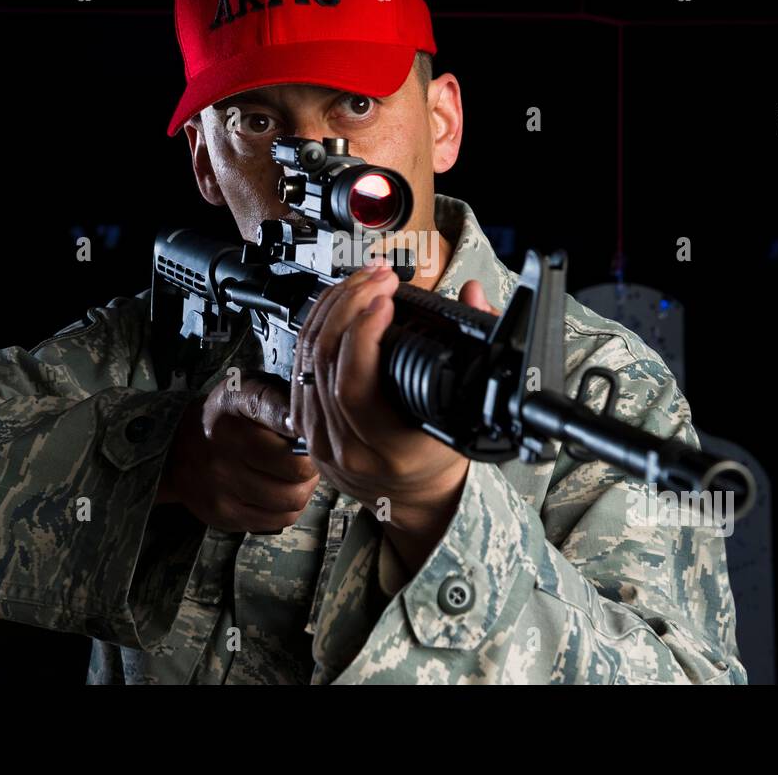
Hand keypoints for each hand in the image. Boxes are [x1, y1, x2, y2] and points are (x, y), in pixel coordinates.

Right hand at [158, 372, 319, 533]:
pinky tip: (281, 490)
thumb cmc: (228, 415)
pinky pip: (280, 519)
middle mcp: (222, 451)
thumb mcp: (248, 388)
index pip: (282, 420)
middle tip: (307, 456)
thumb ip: (279, 399)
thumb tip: (309, 422)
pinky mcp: (224, 514)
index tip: (308, 431)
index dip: (306, 429)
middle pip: (297, 468)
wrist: (178, 446)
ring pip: (293, 499)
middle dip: (312, 462)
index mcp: (232, 410)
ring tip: (296, 475)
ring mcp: (221, 487)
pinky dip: (290, 507)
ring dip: (304, 487)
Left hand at [288, 262, 497, 571]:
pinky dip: (317, 326)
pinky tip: (337, 304)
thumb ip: (479, 351)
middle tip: (378, 278)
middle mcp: (343, 447)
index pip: (355, 385)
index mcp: (384, 451)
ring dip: (333, 308)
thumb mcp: (468, 413)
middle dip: (351, 305)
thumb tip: (474, 297)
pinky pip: (298, 366)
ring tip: (362, 281)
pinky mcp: (303, 425)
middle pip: (326, 362)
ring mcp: (317, 437)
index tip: (386, 300)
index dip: (363, 334)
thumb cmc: (440, 460)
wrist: (413, 500)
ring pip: (307, 358)